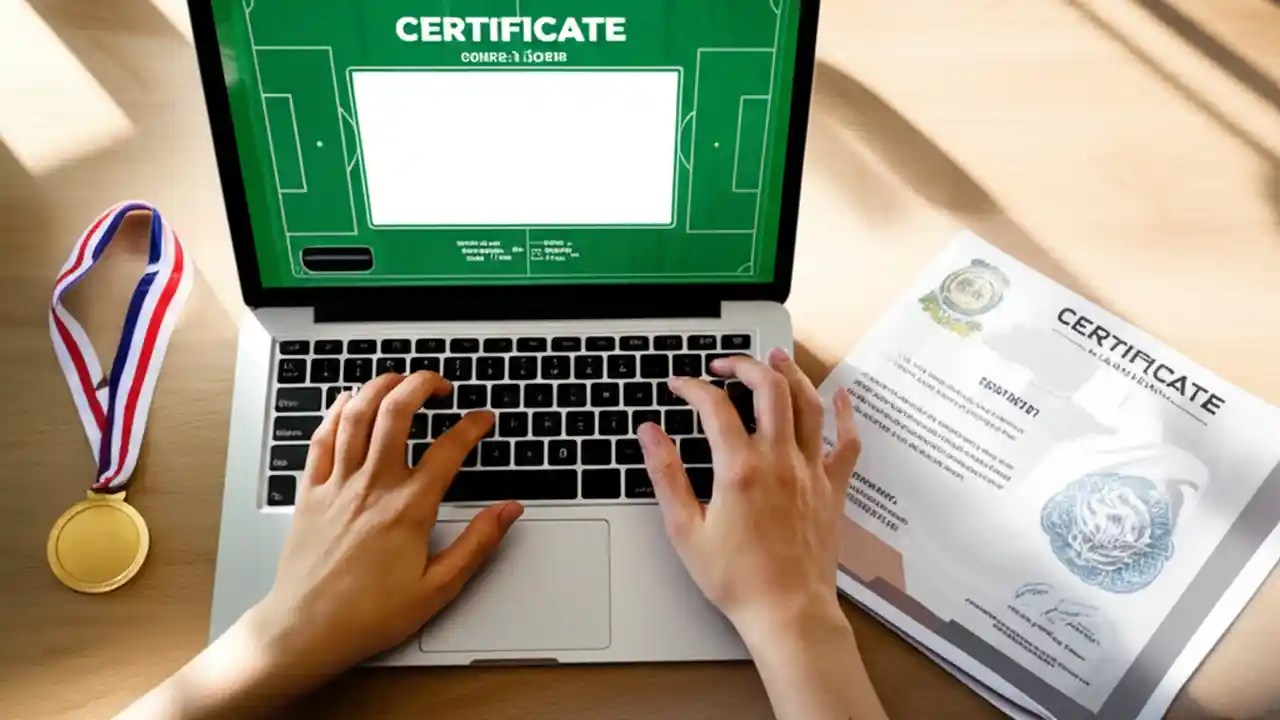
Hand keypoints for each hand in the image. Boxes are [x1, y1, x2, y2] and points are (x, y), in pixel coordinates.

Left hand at [251, 371, 523, 679]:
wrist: (305, 631)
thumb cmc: (368, 615)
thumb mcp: (439, 588)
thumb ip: (478, 543)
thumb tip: (508, 512)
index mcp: (408, 509)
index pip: (449, 449)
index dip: (473, 426)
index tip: (483, 420)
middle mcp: (372, 487)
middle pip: (397, 411)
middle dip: (422, 384)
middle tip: (440, 385)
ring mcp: (337, 485)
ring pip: (356, 414)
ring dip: (380, 386)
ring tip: (400, 380)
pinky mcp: (310, 492)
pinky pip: (321, 437)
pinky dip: (336, 411)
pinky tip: (349, 401)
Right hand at [638, 349, 882, 719]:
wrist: (788, 612)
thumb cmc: (737, 580)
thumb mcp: (685, 529)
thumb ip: (666, 474)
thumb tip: (649, 433)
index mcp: (740, 469)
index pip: (714, 406)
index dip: (692, 387)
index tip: (679, 386)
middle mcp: (779, 460)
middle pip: (768, 388)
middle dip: (744, 365)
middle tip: (725, 366)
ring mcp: (810, 471)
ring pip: (808, 404)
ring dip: (791, 374)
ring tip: (775, 358)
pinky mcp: (831, 488)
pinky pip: (846, 442)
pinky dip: (845, 414)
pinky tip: (841, 397)